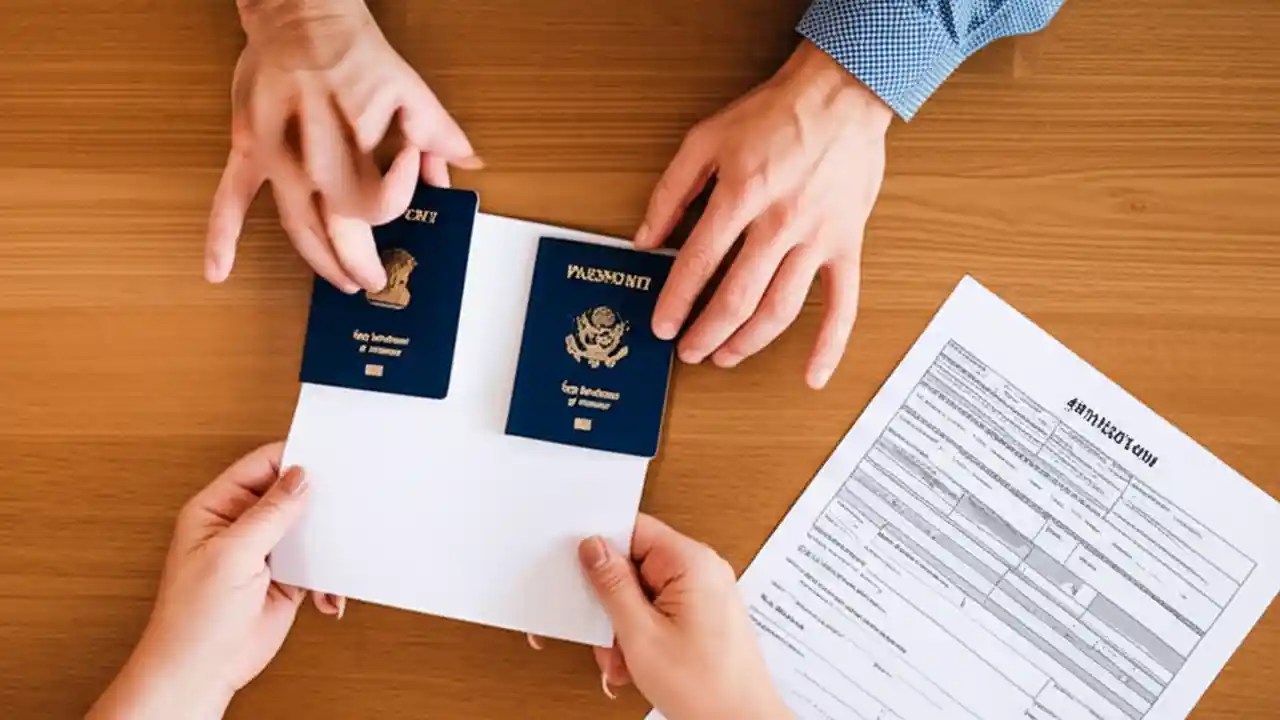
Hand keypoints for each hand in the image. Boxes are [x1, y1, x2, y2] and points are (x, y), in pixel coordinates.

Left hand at [89, 442, 336, 718]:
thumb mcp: (232, 555)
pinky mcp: (285, 580)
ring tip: (339, 550)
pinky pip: (318, 564)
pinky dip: (329, 576)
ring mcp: (264, 553)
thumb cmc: (192, 619)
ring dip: (326, 541)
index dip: (292, 458)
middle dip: (317, 500)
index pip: (260, 467)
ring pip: (307, 529)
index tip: (326, 458)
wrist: (200, 673)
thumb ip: (269, 513)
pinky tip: (327, 593)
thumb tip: (299, 478)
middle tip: (343, 503)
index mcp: (217, 508)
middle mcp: (241, 527)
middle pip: (289, 495)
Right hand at [206, 0, 479, 292]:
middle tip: (374, 279)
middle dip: (360, 260)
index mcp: (354, 139)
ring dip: (320, 262)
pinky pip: (229, 198)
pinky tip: (218, 272)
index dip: (402, 191)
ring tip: (342, 282)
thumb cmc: (352, 49)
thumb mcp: (409, 87)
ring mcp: (275, 155)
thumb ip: (437, 132)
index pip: (381, 199)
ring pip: (298, 226)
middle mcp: (311, 154)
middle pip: (340, 228)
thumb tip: (461, 168)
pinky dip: (221, 237)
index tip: (410, 168)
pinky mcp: (248, 149)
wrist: (297, 14)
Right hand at [579, 514, 790, 719]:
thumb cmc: (708, 688)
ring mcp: (704, 592)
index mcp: (691, 562)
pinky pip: (659, 610)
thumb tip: (593, 547)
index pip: (634, 528)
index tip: (579, 570)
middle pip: (636, 565)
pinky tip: (636, 664)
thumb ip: (613, 585)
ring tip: (623, 661)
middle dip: (612, 604)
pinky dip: (642, 636)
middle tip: (603, 634)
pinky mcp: (703, 613)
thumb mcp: (641, 635)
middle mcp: (702, 570)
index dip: (602, 547)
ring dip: (624, 627)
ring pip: (643, 594)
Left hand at [637, 40, 892, 388]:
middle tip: (688, 350)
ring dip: (748, 342)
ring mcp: (816, 238)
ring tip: (724, 356)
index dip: (676, 301)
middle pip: (737, 297)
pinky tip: (812, 374)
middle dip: (706, 333)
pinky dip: (829, 344)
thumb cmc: (775, 114)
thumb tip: (644, 238)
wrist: (841, 95)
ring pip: (780, 308)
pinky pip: (843, 304)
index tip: (662, 325)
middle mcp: (780, 223)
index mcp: (741, 195)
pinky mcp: (846, 245)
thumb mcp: (705, 140)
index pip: (699, 263)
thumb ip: (671, 191)